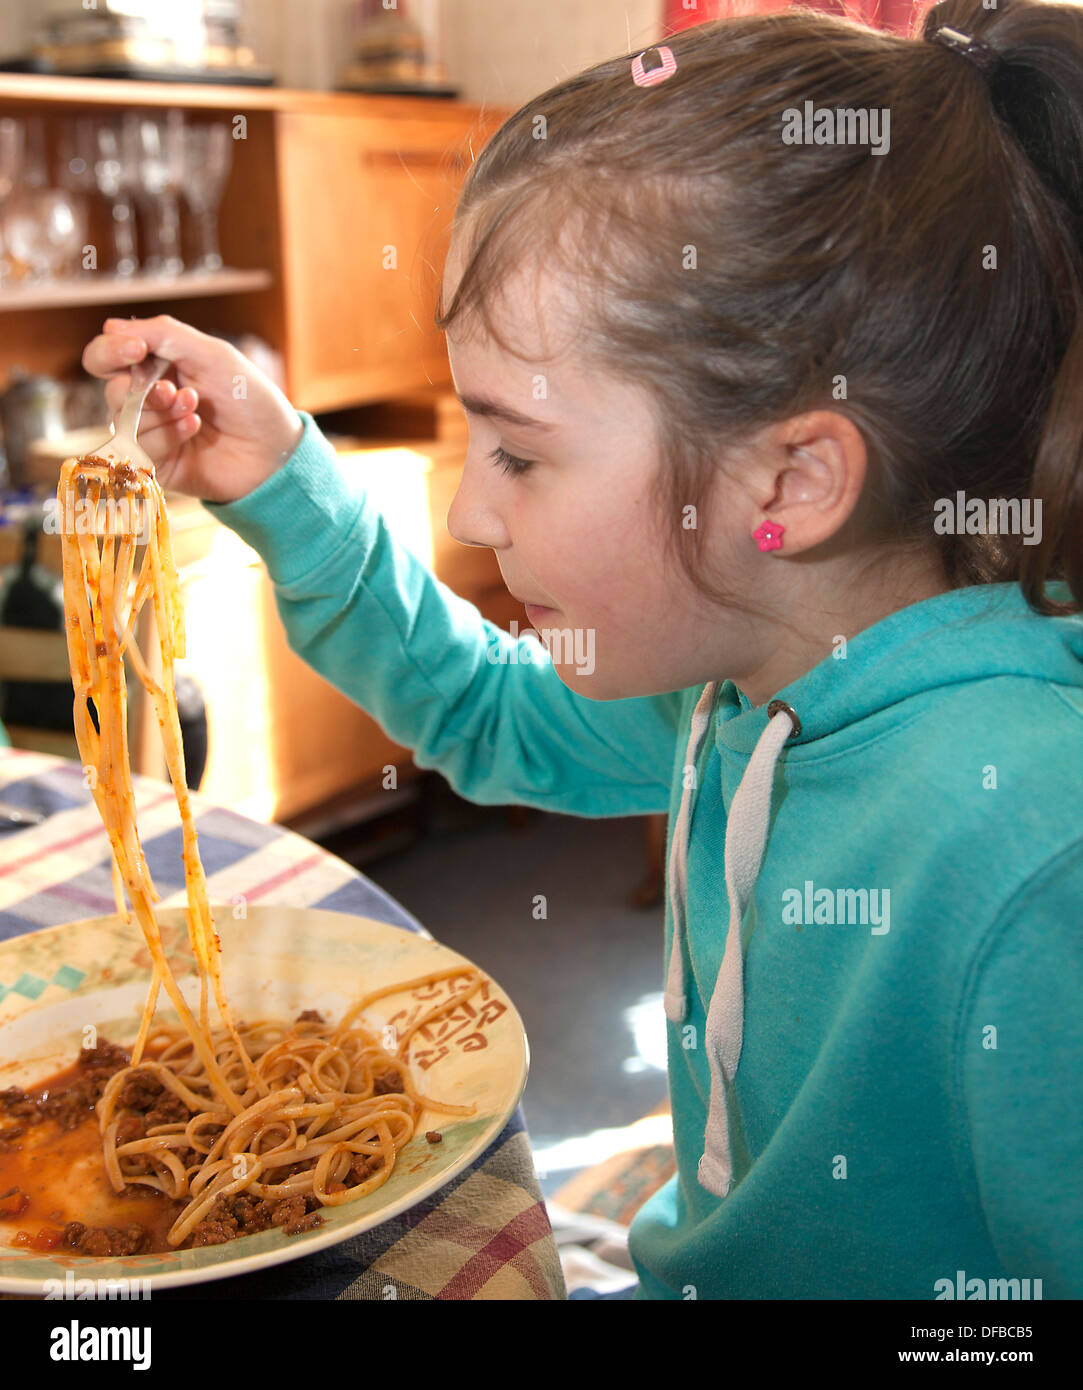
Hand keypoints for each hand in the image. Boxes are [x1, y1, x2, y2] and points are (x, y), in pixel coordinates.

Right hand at [81, 314, 303, 501]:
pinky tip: (194, 429)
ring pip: (123, 421)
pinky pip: (140, 448)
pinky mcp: (157, 463)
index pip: (107, 356)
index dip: (111, 351)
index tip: (135, 350)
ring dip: (160, 412)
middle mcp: (148, 399)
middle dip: (140, 388)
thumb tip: (110, 327)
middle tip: (172, 390)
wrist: (274, 449)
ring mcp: (152, 433)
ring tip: (196, 410)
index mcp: (156, 366)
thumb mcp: (211, 355)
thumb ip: (163, 335)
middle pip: (110, 390)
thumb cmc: (249, 398)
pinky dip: (167, 435)